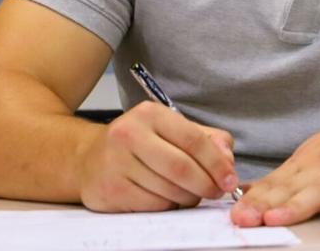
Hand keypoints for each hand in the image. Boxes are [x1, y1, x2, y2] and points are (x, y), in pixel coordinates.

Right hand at [77, 101, 238, 211]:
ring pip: (169, 190)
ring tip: (191, 193)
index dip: (217, 163)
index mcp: (151, 114)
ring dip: (189, 197)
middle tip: (217, 192)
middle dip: (206, 184)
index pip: (194, 140)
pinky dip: (169, 206)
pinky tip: (168, 197)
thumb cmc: (139, 144)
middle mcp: (129, 134)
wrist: (88, 158)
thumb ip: (207, 139)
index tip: (230, 179)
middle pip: (182, 168)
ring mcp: (116, 163)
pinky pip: (153, 205)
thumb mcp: (172, 129)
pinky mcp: (110, 190)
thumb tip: (228, 160)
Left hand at [230, 96, 319, 226]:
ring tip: (274, 218)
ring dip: (297, 205)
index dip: (254, 200)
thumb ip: (283, 178)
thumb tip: (245, 193)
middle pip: (292, 189)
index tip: (232, 215)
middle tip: (243, 220)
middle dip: (265, 206)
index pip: (276, 183)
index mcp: (307, 162)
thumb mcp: (313, 155)